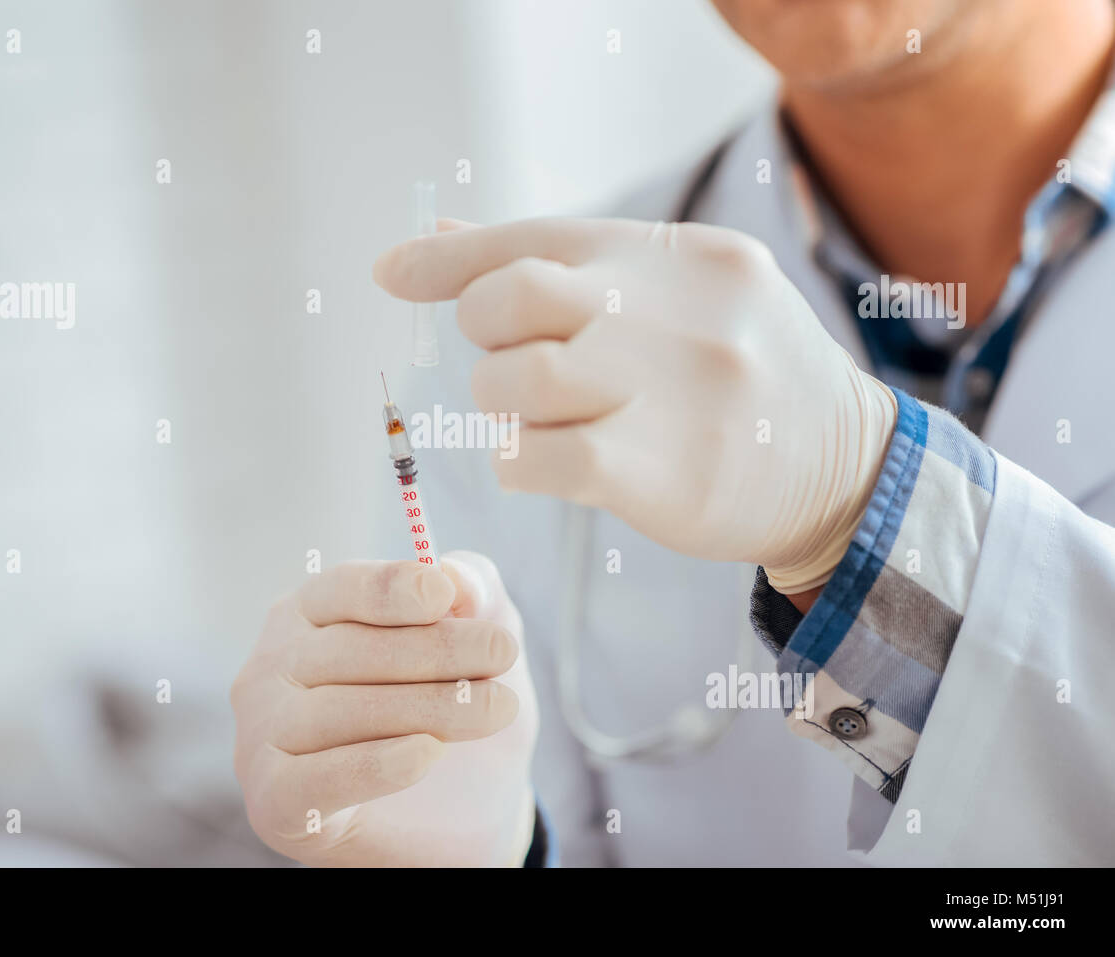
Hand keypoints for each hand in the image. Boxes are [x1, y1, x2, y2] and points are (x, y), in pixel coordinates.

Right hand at [231, 551, 538, 866]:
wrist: (457, 812)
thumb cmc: (454, 706)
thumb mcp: (479, 639)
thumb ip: (473, 591)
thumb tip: (455, 575)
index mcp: (308, 613)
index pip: (340, 589)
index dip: (391, 589)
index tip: (445, 596)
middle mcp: (271, 668)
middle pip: (347, 649)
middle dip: (434, 649)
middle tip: (502, 652)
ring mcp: (262, 735)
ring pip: (337, 712)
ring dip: (426, 707)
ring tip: (496, 708)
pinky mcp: (273, 801)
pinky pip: (317, 780)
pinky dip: (374, 766)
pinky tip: (427, 753)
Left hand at [374, 218, 896, 592]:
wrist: (847, 469)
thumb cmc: (738, 375)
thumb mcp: (679, 293)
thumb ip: (571, 266)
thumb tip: (440, 238)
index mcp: (678, 253)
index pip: (537, 236)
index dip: (450, 258)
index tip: (391, 273)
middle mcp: (677, 311)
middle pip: (518, 295)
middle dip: (484, 328)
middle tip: (505, 358)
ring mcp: (674, 393)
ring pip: (522, 378)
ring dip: (500, 401)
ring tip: (533, 416)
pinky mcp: (664, 475)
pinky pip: (541, 457)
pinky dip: (517, 460)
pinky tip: (540, 463)